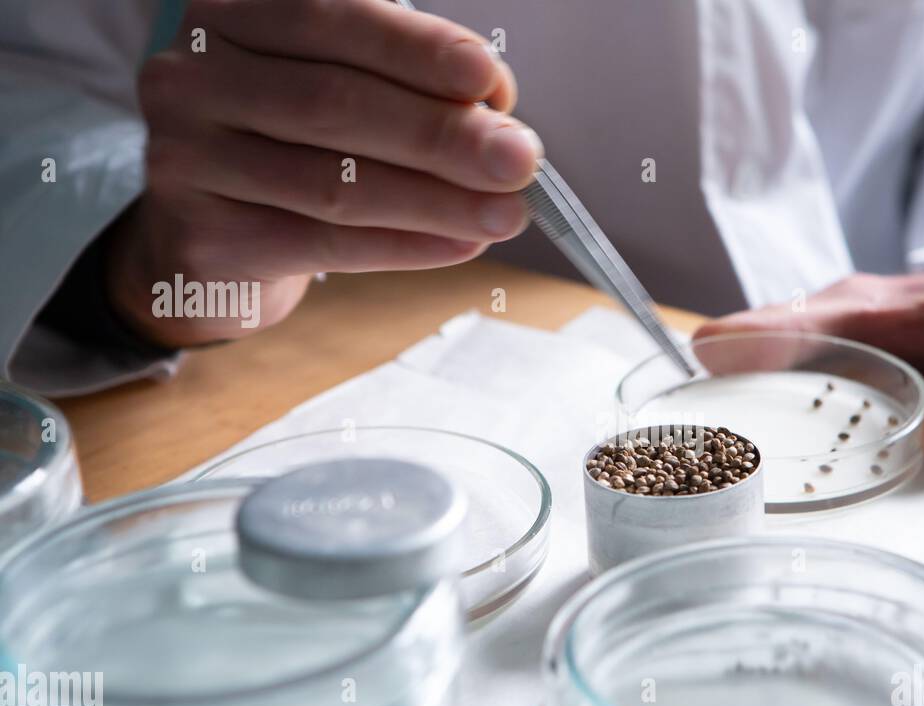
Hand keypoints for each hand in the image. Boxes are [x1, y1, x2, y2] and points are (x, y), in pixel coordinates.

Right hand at [108, 0, 540, 347]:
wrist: (208, 238)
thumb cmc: (292, 149)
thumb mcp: (336, 90)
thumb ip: (401, 86)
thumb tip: (493, 112)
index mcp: (232, 14)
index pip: (334, 18)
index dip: (417, 50)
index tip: (492, 79)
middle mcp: (193, 76)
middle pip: (336, 103)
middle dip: (442, 133)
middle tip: (520, 161)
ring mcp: (185, 157)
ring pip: (333, 182)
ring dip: (436, 200)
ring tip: (507, 214)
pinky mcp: (203, 235)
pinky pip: (321, 243)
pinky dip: (403, 246)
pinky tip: (460, 244)